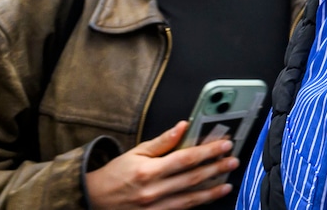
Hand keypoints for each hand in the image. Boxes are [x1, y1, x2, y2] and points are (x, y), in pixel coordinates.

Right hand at [85, 122, 238, 209]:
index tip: (225, 145)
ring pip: (190, 199)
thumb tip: (182, 126)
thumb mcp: (136, 152)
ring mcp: (154, 207)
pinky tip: (208, 198)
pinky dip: (196, 204)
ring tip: (227, 184)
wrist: (93, 199)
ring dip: (211, 191)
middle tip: (233, 162)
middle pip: (192, 179)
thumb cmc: (114, 174)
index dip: (208, 151)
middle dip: (216, 169)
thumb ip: (162, 141)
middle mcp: (152, 191)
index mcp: (148, 170)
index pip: (186, 158)